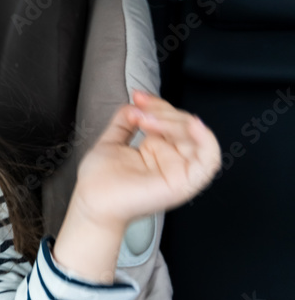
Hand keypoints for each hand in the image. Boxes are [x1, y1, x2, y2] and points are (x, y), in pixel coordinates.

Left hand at [72, 89, 221, 228]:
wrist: (91, 202)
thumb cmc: (100, 180)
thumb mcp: (112, 141)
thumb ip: (125, 121)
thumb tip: (136, 104)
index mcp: (158, 150)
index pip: (170, 120)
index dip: (157, 104)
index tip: (138, 97)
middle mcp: (172, 159)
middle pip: (184, 125)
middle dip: (163, 111)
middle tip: (140, 111)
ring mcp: (180, 171)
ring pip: (196, 137)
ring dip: (175, 121)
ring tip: (149, 120)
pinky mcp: (185, 183)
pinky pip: (208, 160)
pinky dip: (206, 140)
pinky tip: (193, 125)